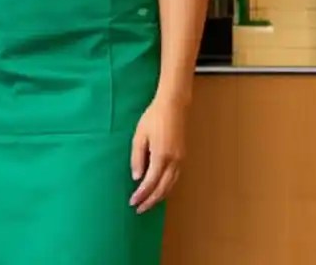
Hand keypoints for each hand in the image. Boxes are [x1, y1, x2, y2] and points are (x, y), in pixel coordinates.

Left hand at [129, 95, 187, 213]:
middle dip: (150, 201)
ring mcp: (181, 160)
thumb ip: (137, 158)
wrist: (173, 106)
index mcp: (161, 156)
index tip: (132, 203)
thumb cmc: (153, 118)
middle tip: (139, 209)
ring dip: (159, 197)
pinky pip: (175, 179)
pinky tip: (159, 191)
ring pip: (171, 186)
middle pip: (162, 188)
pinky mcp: (183, 157)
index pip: (150, 183)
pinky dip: (167, 188)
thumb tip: (137, 178)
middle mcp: (174, 162)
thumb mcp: (139, 136)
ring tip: (147, 204)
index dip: (141, 195)